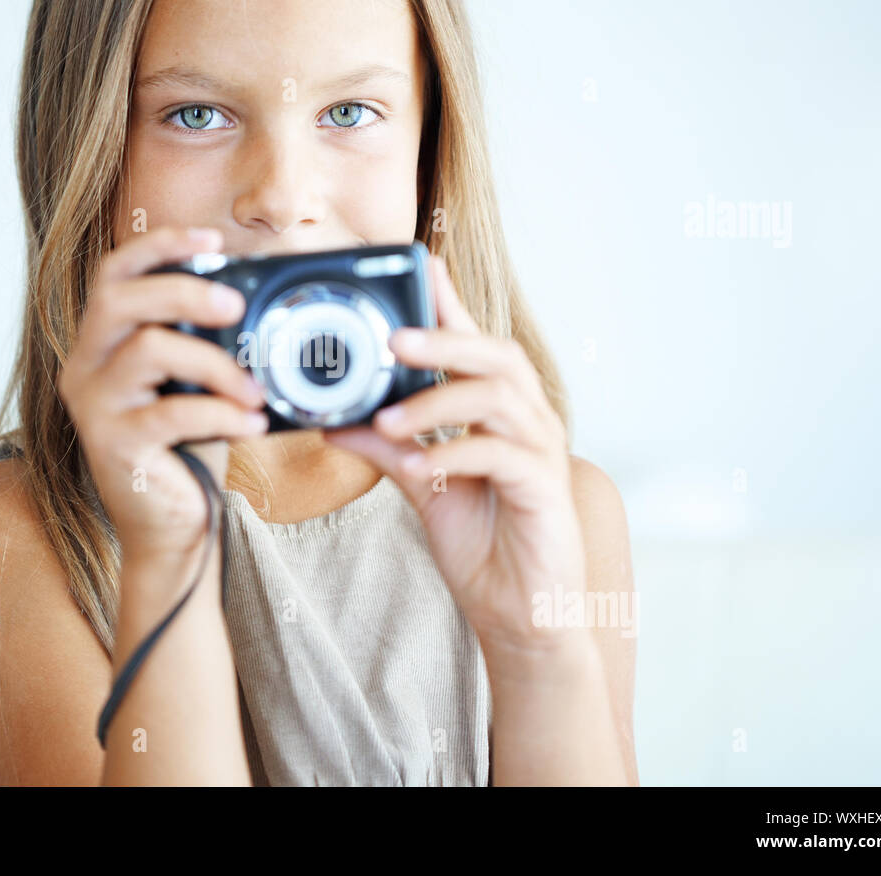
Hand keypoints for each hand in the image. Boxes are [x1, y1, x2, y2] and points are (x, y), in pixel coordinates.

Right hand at [57, 227, 269, 562]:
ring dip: (216, 364)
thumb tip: (259, 300)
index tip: (212, 238)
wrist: (171, 528)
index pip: (114, 274)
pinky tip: (252, 425)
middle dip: (184, 290)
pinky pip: (172, 412)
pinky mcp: (112, 444)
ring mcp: (93, 406)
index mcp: (103, 343)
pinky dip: (222, 414)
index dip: (159, 245)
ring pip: (150, 350)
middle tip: (236, 306)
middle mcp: (85, 366)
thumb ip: (206, 342)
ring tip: (256, 390)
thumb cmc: (186, 449)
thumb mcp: (195, 384)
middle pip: (120, 299)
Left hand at [324, 254, 586, 657]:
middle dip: (446, 340)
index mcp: (498, 411)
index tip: (419, 266)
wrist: (520, 613)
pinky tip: (421, 466)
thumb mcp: (422, 487)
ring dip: (438, 403)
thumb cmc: (483, 542)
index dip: (450, 303)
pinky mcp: (545, 489)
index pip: (474, 344)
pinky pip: (503, 455)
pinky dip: (457, 454)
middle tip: (395, 340)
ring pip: (498, 398)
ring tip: (388, 418)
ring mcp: (541, 451)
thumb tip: (335, 422)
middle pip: (496, 355)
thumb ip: (387, 450)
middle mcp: (527, 420)